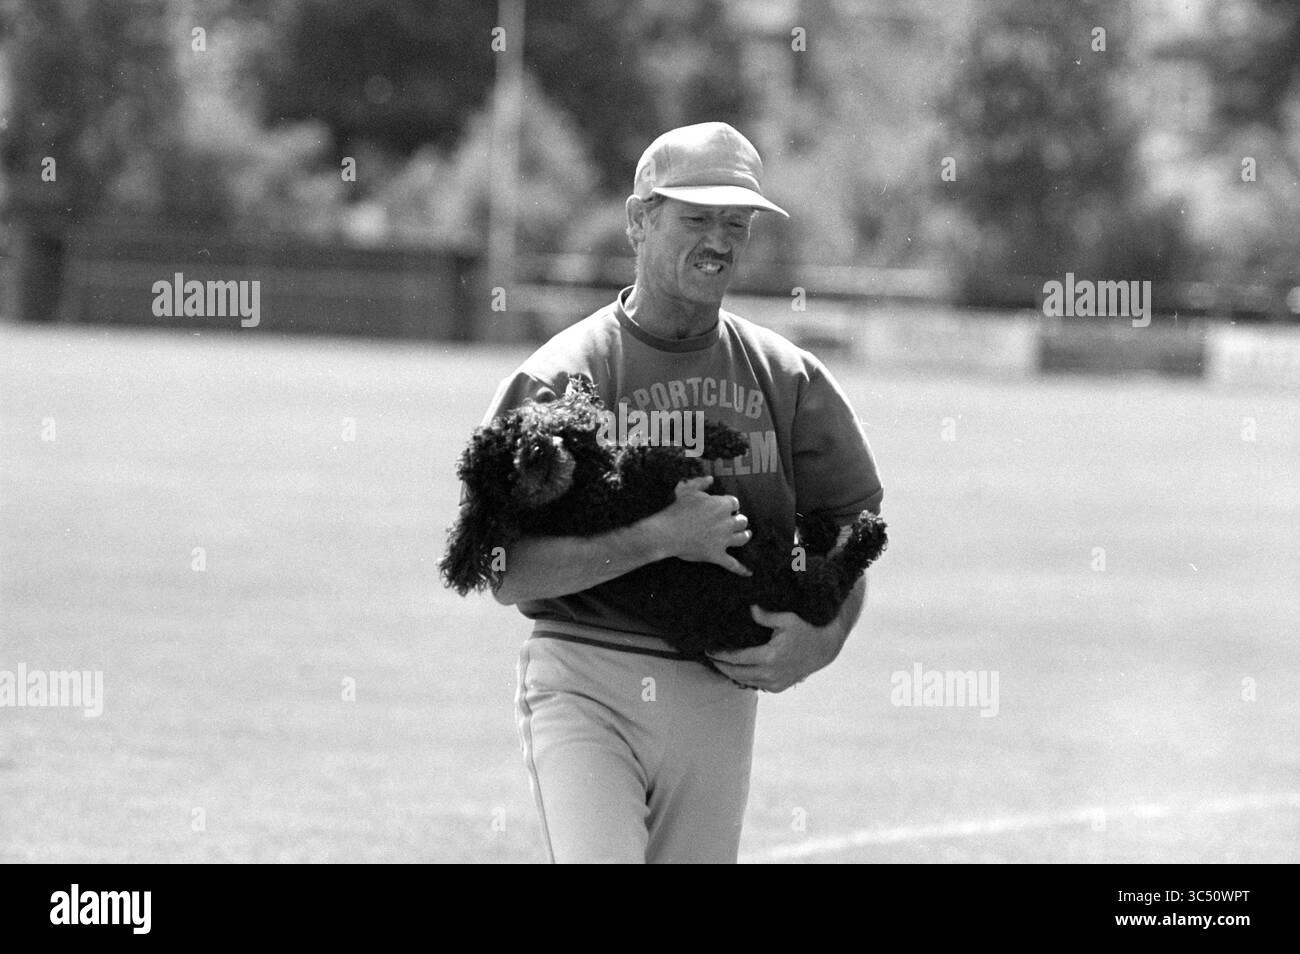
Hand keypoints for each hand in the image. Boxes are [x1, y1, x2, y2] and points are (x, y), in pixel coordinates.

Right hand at [650, 476, 751, 575]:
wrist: (666, 533)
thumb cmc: (676, 510)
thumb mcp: (686, 490)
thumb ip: (700, 482)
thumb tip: (710, 478)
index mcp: (721, 505)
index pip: (734, 503)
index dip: (730, 505)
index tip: (726, 507)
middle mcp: (726, 522)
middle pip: (742, 520)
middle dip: (738, 520)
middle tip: (733, 521)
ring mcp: (723, 540)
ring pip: (742, 538)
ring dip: (744, 536)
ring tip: (745, 535)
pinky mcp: (717, 555)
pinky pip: (732, 564)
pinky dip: (741, 569)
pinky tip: (748, 573)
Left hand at [707, 605, 847, 691]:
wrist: (823, 650)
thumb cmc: (805, 631)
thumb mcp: (787, 619)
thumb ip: (766, 615)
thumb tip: (749, 608)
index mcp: (769, 657)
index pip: (737, 658)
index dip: (721, 655)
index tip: (709, 649)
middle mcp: (770, 674)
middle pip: (736, 673)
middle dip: (721, 666)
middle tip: (710, 657)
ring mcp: (774, 683)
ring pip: (744, 681)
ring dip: (730, 673)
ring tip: (720, 663)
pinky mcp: (778, 688)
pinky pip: (755, 685)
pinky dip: (744, 678)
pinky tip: (738, 670)